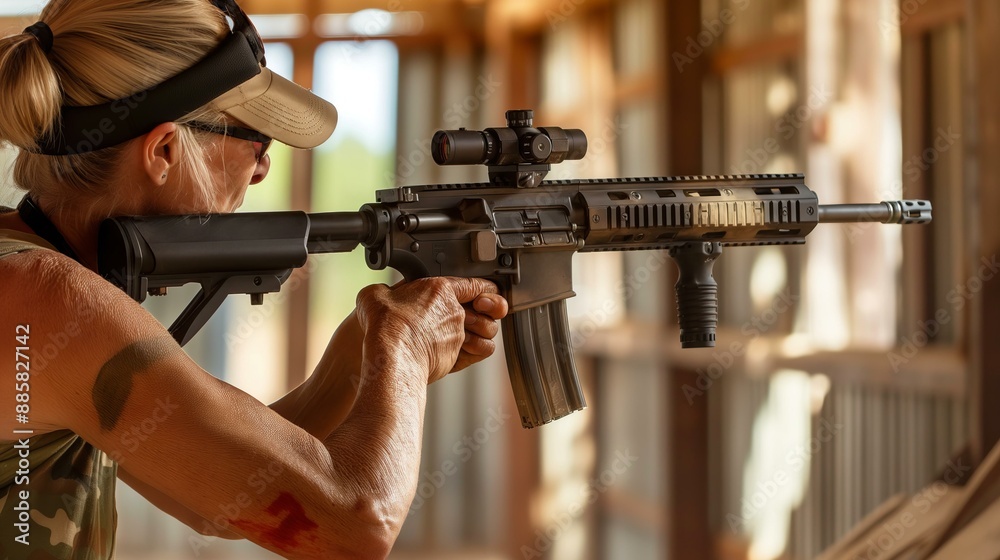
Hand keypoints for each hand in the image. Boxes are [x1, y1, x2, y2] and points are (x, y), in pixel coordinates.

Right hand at [355, 278, 507, 383]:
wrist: (390, 355)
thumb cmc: (384, 326)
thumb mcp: (374, 295)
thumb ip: (384, 292)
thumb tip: (379, 295)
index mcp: (440, 289)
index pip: (475, 284)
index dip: (483, 289)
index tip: (482, 295)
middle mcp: (455, 310)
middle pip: (485, 308)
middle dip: (483, 313)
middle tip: (473, 318)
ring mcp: (459, 333)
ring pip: (487, 330)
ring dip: (482, 333)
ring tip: (467, 337)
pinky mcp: (459, 355)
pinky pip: (482, 351)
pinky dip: (478, 351)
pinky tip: (466, 352)